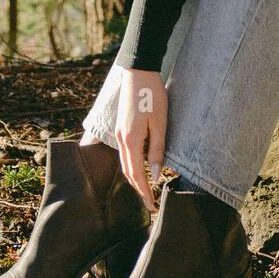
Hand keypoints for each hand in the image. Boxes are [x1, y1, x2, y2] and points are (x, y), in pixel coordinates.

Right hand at [114, 67, 167, 210]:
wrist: (138, 71)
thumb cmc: (152, 95)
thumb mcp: (159, 123)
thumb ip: (156, 149)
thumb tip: (156, 174)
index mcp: (130, 141)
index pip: (137, 174)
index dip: (144, 191)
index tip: (152, 205)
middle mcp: (121, 139)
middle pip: (128, 171)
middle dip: (138, 188)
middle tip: (150, 202)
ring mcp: (119, 132)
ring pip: (125, 162)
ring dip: (134, 177)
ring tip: (146, 188)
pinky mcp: (121, 126)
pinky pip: (125, 152)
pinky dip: (131, 164)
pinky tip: (140, 166)